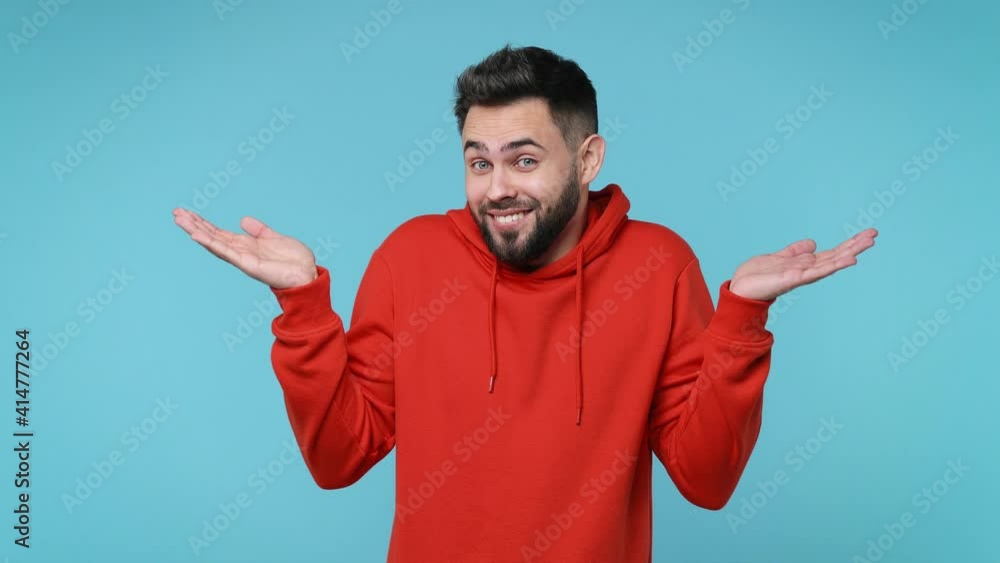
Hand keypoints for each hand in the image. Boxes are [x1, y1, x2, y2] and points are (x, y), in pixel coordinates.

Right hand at [173, 208, 317, 288]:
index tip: (188, 212)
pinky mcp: (246, 263)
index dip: (204, 223)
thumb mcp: (274, 238)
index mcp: (246, 245)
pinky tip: (196, 235)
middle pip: (211, 236)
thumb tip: (243, 220)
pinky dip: (210, 243)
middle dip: (194, 224)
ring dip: (196, 231)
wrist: (307, 274)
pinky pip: (225, 251)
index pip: (219, 233)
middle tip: (175, 212)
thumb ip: (258, 230)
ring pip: (213, 242)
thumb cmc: (294, 260)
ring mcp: (241, 258)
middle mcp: (240, 251)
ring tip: (179, 220)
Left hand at [729, 228, 877, 300]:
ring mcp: (801, 275)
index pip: (832, 252)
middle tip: (875, 235)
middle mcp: (807, 270)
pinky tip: (844, 261)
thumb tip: (813, 243)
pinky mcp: (791, 279)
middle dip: (855, 246)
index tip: (868, 234)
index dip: (849, 243)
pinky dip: (829, 267)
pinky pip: (813, 273)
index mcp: (805, 264)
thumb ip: (795, 251)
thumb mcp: (779, 257)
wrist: (740, 289)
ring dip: (847, 255)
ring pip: (829, 264)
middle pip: (836, 256)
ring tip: (865, 247)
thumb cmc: (757, 276)